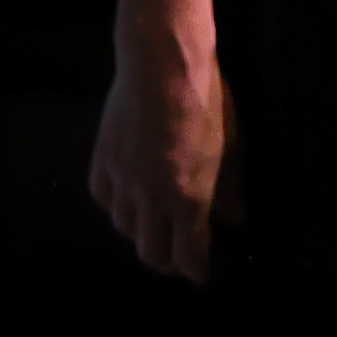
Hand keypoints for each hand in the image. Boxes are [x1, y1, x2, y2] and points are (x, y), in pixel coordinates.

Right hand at [91, 0, 233, 279]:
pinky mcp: (102, 158)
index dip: (196, 271)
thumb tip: (233, 219)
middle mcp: (150, 197)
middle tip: (180, 254)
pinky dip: (116, 205)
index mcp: (187, 198)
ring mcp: (122, 179)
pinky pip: (103, 198)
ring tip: (155, 224)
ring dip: (142, 233)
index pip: (188, 255)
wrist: (161, 63)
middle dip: (168, 261)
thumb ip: (230, 190)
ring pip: (124, 228)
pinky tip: (128, 197)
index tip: (203, 273)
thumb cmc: (205, 102)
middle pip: (151, 253)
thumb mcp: (231, 148)